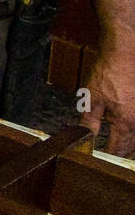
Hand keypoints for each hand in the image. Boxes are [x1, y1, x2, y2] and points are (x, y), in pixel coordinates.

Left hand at [80, 26, 134, 157]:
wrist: (124, 52)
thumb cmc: (108, 72)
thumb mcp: (92, 97)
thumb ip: (89, 121)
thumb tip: (85, 138)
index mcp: (126, 122)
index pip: (118, 149)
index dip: (108, 157)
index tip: (99, 162)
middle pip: (131, 146)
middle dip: (121, 154)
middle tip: (109, 160)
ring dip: (128, 144)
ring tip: (116, 148)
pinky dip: (131, 131)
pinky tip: (124, 131)